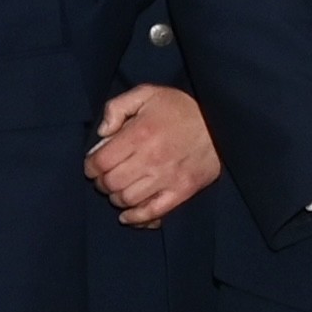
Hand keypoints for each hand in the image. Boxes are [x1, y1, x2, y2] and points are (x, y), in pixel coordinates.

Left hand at [86, 84, 224, 226]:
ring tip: (118, 190)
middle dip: (101, 182)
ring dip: (116, 198)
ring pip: (127, 199)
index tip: (92, 165)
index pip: (101, 161)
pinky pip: (153, 212)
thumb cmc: (180, 108)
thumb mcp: (147, 94)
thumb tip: (102, 133)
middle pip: (111, 183)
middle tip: (104, 177)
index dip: (90, 166)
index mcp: (140, 134)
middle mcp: (151, 158)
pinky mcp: (182, 191)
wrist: (221, 122)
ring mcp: (168, 178)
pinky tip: (127, 215)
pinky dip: (136, 217)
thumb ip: (117, 107)